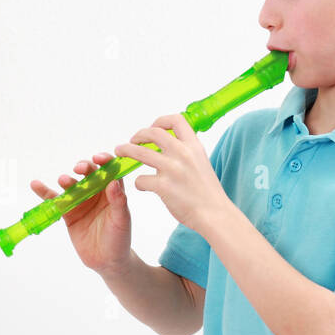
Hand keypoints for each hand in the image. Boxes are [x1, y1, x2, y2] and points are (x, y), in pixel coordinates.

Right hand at [30, 151, 131, 274]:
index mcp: (113, 191)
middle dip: (84, 167)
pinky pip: (55, 200)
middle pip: (89, 174)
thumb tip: (114, 182)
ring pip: (72, 185)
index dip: (104, 161)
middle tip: (80, 168)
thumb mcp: (122, 220)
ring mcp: (81, 201)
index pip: (110, 170)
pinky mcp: (68, 212)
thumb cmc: (119, 238)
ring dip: (67, 180)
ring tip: (64, 180)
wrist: (106, 261)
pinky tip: (36, 185)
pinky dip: (44, 192)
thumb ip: (118, 201)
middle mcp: (96, 192)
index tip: (98, 158)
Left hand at [115, 114, 227, 233]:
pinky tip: (143, 186)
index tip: (153, 128)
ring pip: (140, 152)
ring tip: (120, 152)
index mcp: (194, 146)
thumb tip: (169, 145)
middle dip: (139, 134)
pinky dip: (138, 183)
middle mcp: (182, 153)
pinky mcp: (163, 186)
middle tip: (132, 141)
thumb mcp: (202, 163)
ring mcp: (172, 169)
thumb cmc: (208, 193)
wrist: (215, 214)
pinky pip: (140, 180)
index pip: (176, 120)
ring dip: (126, 150)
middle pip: (153, 132)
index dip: (160, 121)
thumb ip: (186, 152)